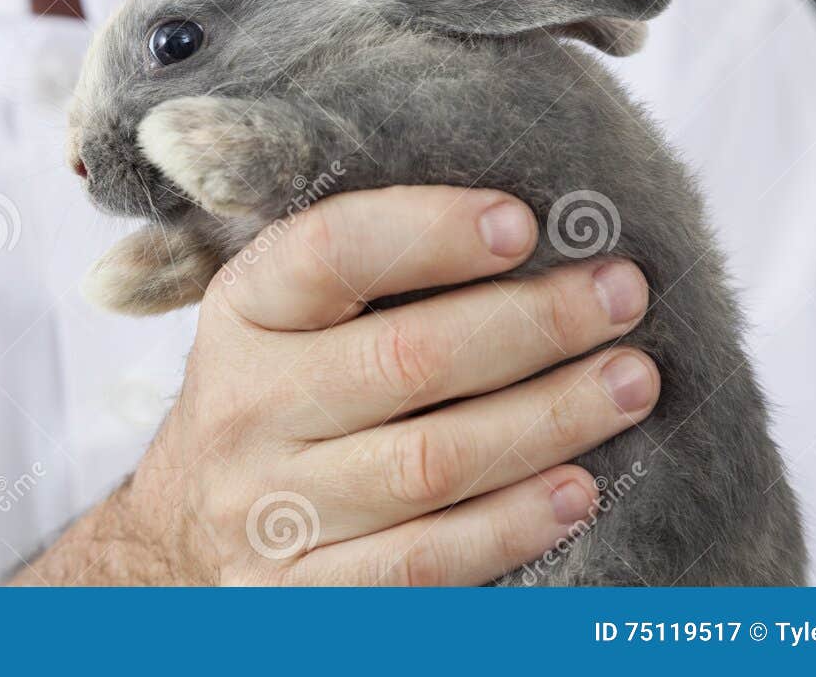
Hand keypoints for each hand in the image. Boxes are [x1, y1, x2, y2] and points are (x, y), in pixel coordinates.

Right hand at [17, 185, 657, 585]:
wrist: (184, 530)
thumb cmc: (275, 392)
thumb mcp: (280, 313)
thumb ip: (363, 264)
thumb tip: (518, 221)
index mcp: (242, 311)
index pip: (329, 253)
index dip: (430, 232)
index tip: (524, 222)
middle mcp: (246, 407)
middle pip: (406, 360)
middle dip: (532, 324)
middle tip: (621, 296)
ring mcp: (272, 509)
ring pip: (433, 463)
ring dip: (549, 420)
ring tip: (630, 382)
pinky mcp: (304, 594)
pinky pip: (426, 563)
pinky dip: (511, 525)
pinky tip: (578, 490)